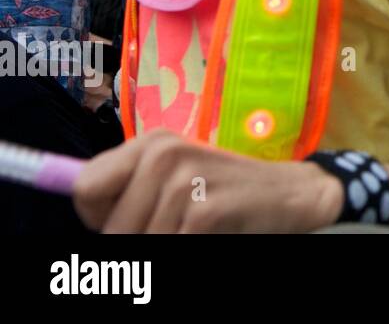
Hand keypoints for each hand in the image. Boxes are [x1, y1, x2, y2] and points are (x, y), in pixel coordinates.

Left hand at [73, 130, 342, 232]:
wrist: (295, 196)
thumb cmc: (228, 195)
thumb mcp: (177, 180)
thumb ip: (134, 190)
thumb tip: (89, 213)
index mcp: (151, 143)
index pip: (84, 189)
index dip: (101, 219)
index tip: (133, 222)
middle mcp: (163, 154)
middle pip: (111, 230)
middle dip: (139, 242)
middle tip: (180, 228)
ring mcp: (184, 180)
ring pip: (138, 246)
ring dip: (166, 250)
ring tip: (199, 232)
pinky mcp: (204, 210)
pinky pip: (169, 251)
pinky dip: (190, 252)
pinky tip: (214, 236)